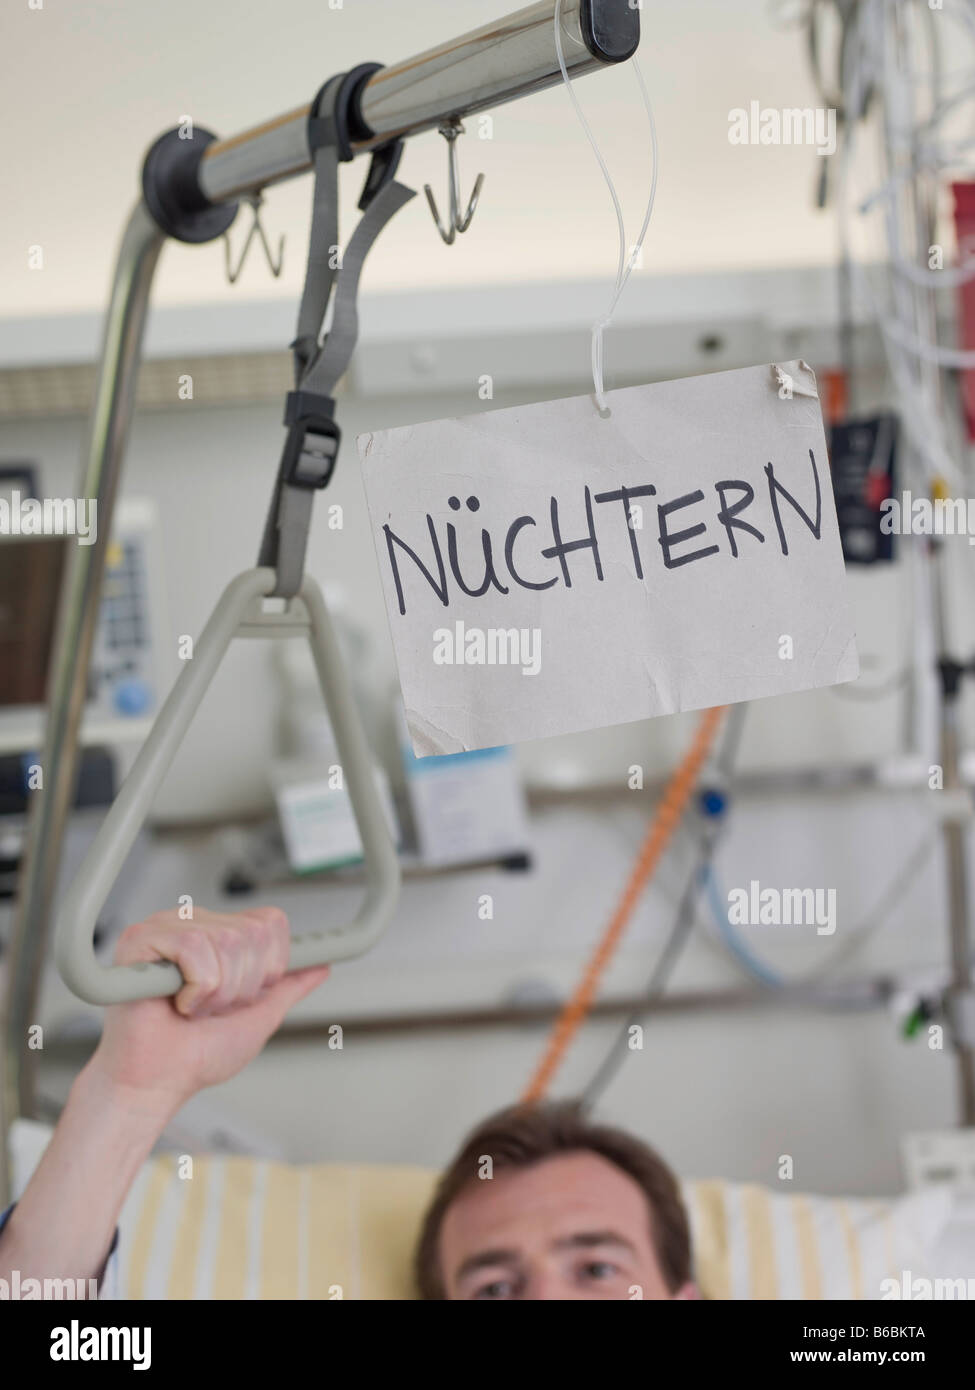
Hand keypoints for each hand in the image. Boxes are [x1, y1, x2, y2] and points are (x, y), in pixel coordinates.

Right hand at [88, 906, 327, 1118]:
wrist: (155, 1084)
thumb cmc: (194, 1056)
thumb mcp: (258, 1018)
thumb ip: (288, 988)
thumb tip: (321, 965)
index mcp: (218, 935)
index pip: (270, 922)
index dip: (269, 965)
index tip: (247, 995)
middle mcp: (193, 924)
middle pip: (253, 932)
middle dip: (243, 985)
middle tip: (212, 1007)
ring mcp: (165, 928)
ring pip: (227, 939)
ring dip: (218, 991)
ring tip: (192, 1007)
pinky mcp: (139, 939)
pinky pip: (193, 946)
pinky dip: (195, 987)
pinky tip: (176, 1001)